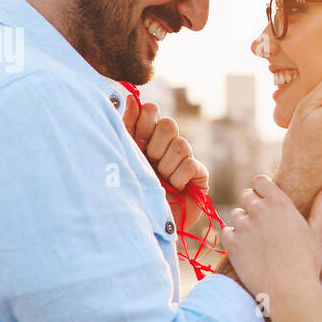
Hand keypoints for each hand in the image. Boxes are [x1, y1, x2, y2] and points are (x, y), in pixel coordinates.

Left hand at [123, 95, 208, 231]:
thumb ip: (125, 127)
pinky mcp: (198, 175)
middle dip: (154, 144)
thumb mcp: (123, 156)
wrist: (144, 224)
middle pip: (168, 124)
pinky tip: (173, 187)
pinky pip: (191, 163)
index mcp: (145, 138)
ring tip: (160, 180)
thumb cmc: (131, 191)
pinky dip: (179, 177)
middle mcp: (165, 146)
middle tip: (148, 162)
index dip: (144, 121)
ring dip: (166, 164)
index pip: (150, 111)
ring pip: (180, 143)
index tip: (136, 141)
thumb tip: (130, 98)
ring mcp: (183, 160)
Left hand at [222, 175, 321, 301]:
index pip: (259, 181)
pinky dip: (234, 238)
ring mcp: (242, 227)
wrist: (289, 291)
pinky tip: (248, 250)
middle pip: (246, 195)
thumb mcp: (316, 231)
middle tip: (263, 223)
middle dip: (252, 205)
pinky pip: (226, 232)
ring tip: (257, 239)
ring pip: (235, 214)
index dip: (262, 190)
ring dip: (243, 222)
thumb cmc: (306, 261)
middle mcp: (258, 210)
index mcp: (279, 203)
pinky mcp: (231, 244)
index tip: (267, 201)